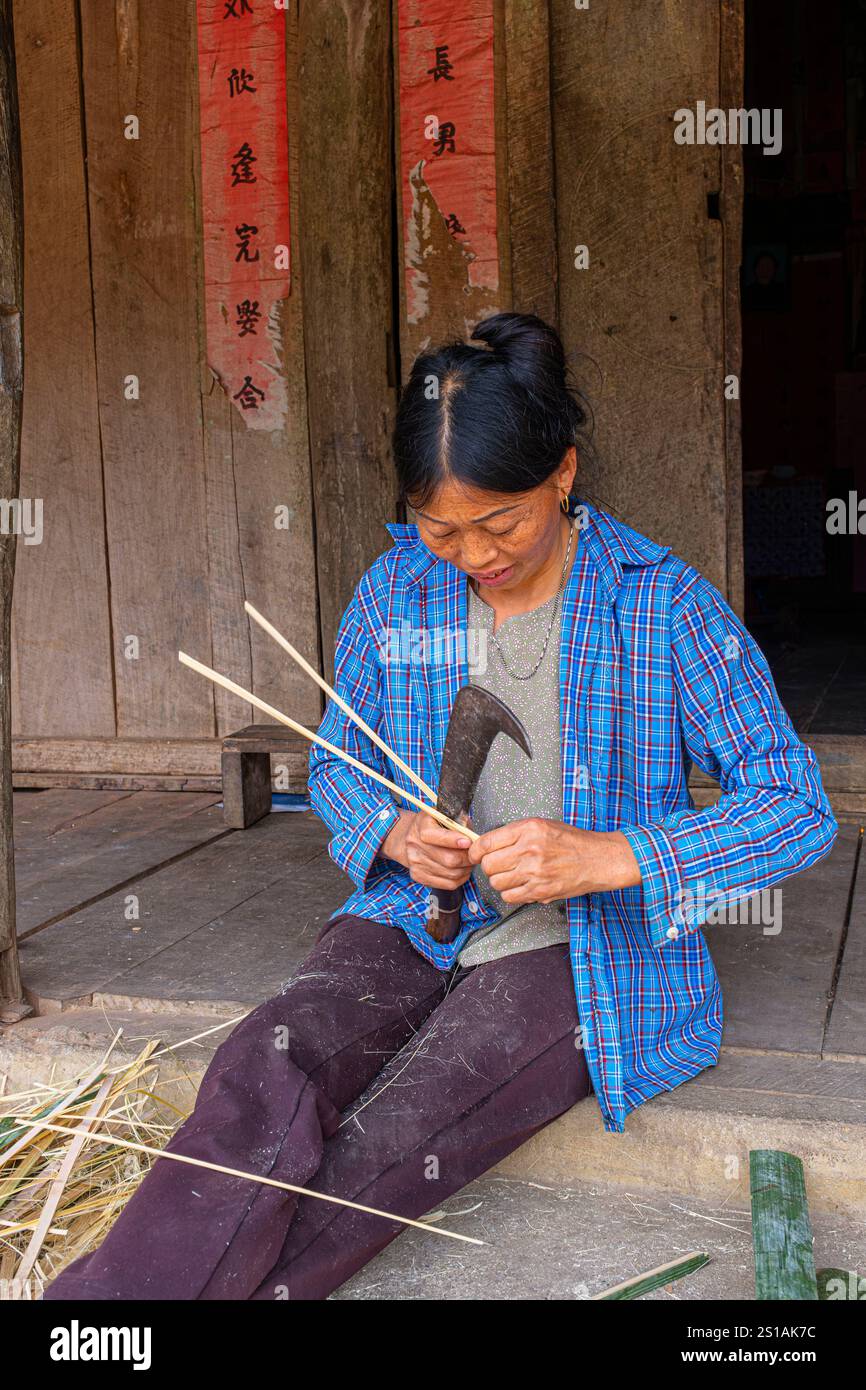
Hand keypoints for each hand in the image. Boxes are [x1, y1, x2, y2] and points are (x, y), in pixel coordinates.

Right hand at [381, 810, 472, 890]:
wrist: (411, 838)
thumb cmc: (432, 825)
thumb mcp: (443, 815)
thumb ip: (459, 822)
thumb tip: (473, 836)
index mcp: (421, 826)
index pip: (437, 836)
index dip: (455, 841)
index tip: (468, 841)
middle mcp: (415, 845)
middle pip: (448, 859)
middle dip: (467, 858)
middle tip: (474, 853)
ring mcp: (416, 862)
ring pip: (451, 874)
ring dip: (466, 869)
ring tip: (468, 861)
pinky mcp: (418, 876)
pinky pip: (447, 884)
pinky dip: (460, 878)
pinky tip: (461, 870)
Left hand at [466, 818, 640, 904]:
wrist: (598, 859)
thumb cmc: (571, 841)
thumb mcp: (542, 825)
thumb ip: (514, 833)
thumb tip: (485, 844)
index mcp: (528, 829)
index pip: (486, 842)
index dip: (475, 851)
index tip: (474, 854)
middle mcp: (530, 849)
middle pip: (488, 865)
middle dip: (489, 866)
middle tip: (499, 865)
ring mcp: (535, 872)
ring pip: (496, 882)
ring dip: (500, 880)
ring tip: (513, 875)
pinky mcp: (540, 891)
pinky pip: (510, 896)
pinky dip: (511, 893)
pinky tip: (522, 885)